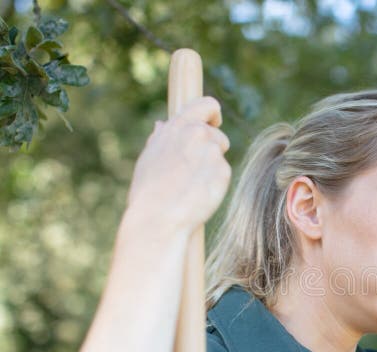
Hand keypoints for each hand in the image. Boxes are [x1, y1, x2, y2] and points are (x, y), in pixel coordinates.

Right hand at [126, 96, 231, 235]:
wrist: (159, 218)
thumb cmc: (149, 192)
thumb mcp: (148, 158)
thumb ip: (161, 139)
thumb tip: (163, 125)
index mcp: (177, 127)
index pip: (207, 104)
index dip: (213, 114)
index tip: (214, 124)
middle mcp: (197, 134)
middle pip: (217, 135)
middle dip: (211, 149)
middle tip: (194, 170)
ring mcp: (212, 152)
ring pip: (220, 156)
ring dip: (212, 167)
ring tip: (191, 184)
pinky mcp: (223, 171)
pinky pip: (224, 174)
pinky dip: (215, 183)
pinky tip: (199, 193)